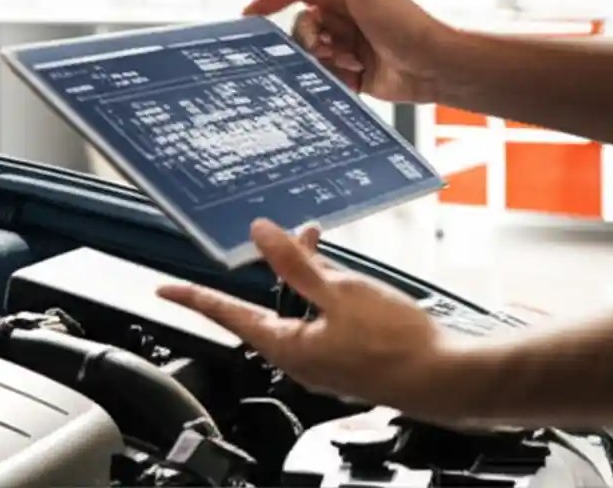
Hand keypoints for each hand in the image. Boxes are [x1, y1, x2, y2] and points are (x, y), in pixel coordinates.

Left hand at [158, 219, 462, 419]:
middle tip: (278, 238)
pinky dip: (328, 292)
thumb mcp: (339, 291)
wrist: (448, 379)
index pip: (228, 315)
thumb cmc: (396, 344)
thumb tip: (260, 233)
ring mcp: (327, 362)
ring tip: (318, 242)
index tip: (164, 290)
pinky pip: (325, 320)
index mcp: (287, 347)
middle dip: (274, 268)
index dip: (195, 297)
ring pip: (302, 311)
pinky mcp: (350, 359)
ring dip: (306, 275)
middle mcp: (301, 360)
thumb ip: (297, 263)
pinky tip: (345, 276)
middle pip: (268, 308)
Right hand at [245, 0, 453, 103]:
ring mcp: (345, 49)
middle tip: (323, 42)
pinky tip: (356, 71)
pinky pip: (322, 76)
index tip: (250, 14)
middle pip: (300, 26)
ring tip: (348, 58)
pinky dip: (333, 73)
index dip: (272, 1)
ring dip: (324, 54)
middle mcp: (343, 21)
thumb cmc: (403, 21)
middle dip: (307, 35)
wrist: (431, 64)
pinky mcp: (349, 76)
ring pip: (309, 52)